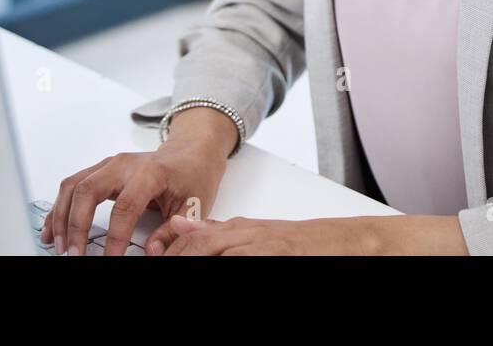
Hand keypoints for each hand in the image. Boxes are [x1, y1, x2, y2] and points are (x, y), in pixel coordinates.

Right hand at [40, 136, 226, 255]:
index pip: (125, 207)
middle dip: (76, 225)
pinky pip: (72, 185)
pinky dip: (59, 207)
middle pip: (88, 191)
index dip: (115, 238)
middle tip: (73, 254)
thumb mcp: (194, 205)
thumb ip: (173, 230)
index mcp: (150, 173)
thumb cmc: (192, 175)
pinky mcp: (101, 169)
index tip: (110, 259)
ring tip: (57, 245)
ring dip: (61, 216)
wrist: (190, 152)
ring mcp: (110, 165)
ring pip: (73, 186)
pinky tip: (51, 228)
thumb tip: (152, 252)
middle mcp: (124, 165)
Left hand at [155, 213, 378, 254]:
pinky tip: (221, 264)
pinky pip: (242, 260)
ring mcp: (260, 247)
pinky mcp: (273, 255)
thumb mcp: (253, 232)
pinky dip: (225, 262)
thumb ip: (217, 230)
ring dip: (194, 259)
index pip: (195, 236)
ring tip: (177, 265)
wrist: (338, 242)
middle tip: (160, 264)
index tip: (154, 256)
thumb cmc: (297, 242)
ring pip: (216, 252)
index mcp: (238, 229)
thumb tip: (180, 228)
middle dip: (178, 257)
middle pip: (200, 245)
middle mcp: (246, 236)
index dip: (171, 249)